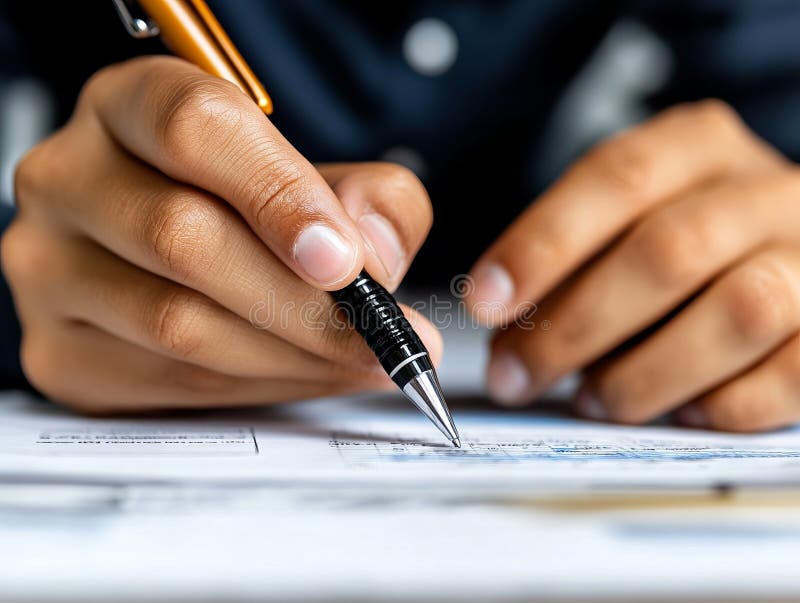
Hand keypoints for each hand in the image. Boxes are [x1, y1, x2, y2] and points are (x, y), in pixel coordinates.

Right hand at [1, 57, 438, 411]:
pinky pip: (169, 381)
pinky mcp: (59, 350)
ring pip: (176, 322)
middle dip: (302, 299)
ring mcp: (49, 269)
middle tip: (379, 332)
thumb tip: (371, 252)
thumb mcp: (321, 177)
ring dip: (290, 353)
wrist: (174, 259)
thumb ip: (370, 199)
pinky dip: (257, 385)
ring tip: (361, 358)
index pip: (194, 128)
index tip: (345, 259)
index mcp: (131, 106)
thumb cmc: (250, 210)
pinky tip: (308, 373)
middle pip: (182, 236)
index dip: (280, 194)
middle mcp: (70, 179)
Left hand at [466, 100, 799, 431]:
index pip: (615, 179)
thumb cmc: (683, 243)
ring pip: (739, 311)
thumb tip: (507, 345)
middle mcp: (766, 190)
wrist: (793, 249)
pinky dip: (721, 404)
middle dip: (576, 326)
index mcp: (698, 146)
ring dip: (645, 373)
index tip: (484, 303)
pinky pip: (790, 375)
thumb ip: (569, 268)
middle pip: (668, 251)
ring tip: (592, 400)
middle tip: (515, 376)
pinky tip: (678, 411)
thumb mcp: (625, 223)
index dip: (542, 245)